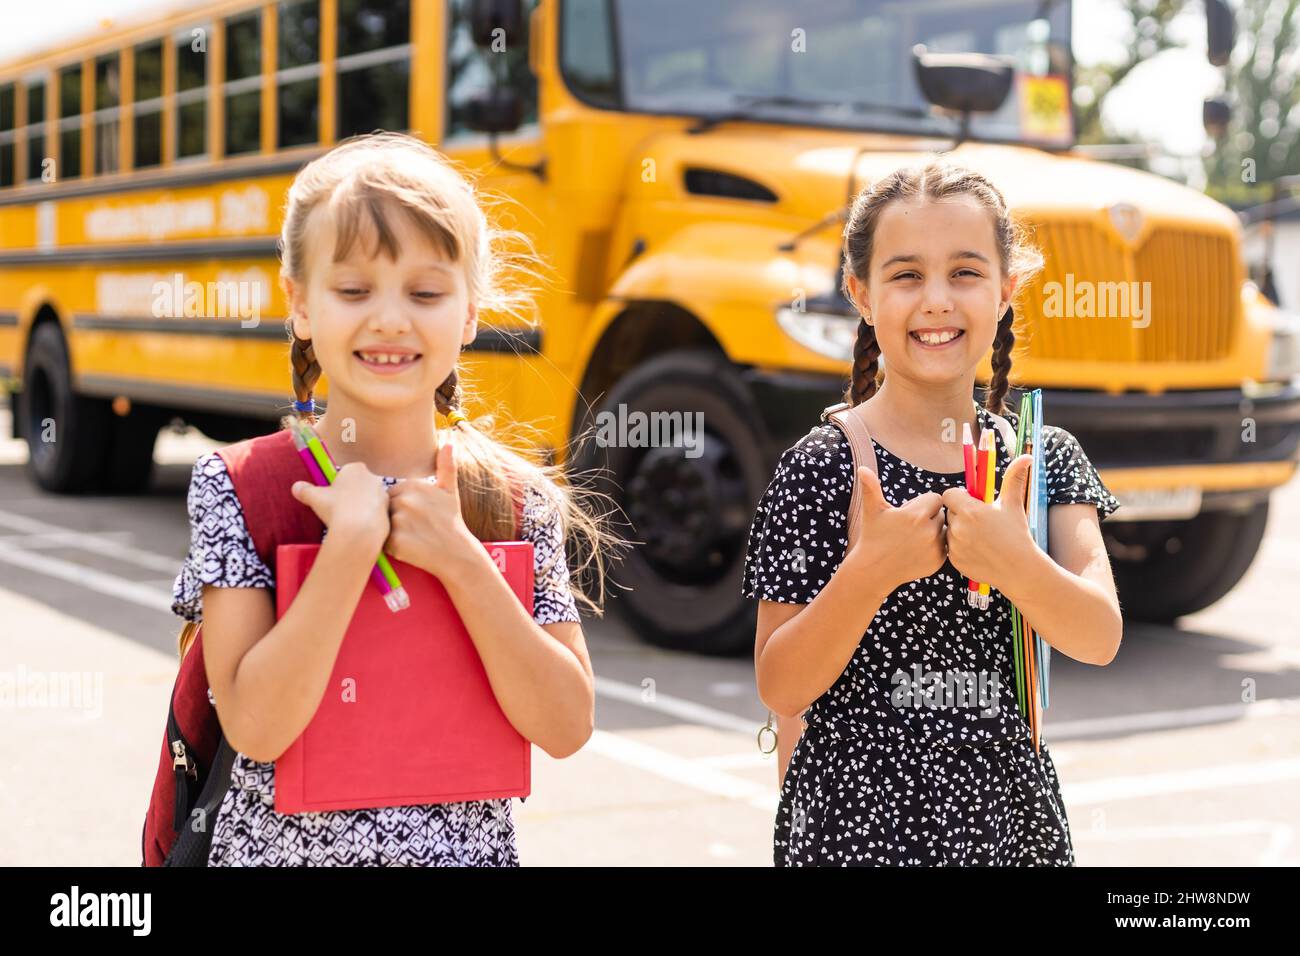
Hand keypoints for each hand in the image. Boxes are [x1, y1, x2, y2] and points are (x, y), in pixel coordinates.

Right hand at [290, 461, 389, 552]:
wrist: (359, 530)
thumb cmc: (336, 508)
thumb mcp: (315, 497)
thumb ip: (305, 490)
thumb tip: (295, 487)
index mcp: (356, 468)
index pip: (346, 473)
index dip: (337, 486)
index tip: (331, 498)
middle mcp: (373, 478)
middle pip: (359, 485)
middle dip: (350, 496)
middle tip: (339, 510)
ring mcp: (383, 494)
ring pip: (368, 499)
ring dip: (360, 507)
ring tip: (349, 521)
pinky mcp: (389, 510)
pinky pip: (375, 513)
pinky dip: (368, 519)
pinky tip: (359, 528)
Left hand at [384, 440, 480, 579]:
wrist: (458, 553)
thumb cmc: (452, 521)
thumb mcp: (450, 492)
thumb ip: (446, 466)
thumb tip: (448, 443)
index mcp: (412, 485)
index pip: (391, 494)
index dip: (401, 507)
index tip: (416, 515)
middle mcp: (404, 500)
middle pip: (383, 508)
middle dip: (393, 518)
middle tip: (414, 528)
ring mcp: (399, 521)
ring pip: (381, 524)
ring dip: (390, 532)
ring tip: (411, 537)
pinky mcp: (395, 542)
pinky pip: (382, 542)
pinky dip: (391, 547)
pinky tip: (407, 548)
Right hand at [845, 465, 946, 591]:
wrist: (873, 570)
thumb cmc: (872, 536)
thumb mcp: (872, 511)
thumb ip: (871, 487)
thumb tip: (862, 469)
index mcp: (916, 515)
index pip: (935, 499)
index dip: (922, 504)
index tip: (908, 514)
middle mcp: (929, 531)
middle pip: (940, 514)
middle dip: (928, 518)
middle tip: (909, 528)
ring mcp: (935, 548)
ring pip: (944, 530)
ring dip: (934, 532)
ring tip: (913, 539)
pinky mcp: (938, 561)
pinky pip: (945, 546)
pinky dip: (935, 547)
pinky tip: (917, 551)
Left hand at [940, 453, 1035, 587]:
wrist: (1020, 569)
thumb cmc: (1017, 534)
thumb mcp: (1013, 504)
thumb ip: (1014, 478)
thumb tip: (1026, 457)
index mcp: (969, 510)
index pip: (949, 495)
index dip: (959, 497)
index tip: (972, 503)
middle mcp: (958, 527)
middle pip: (949, 513)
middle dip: (960, 514)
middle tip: (980, 522)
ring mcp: (954, 545)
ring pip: (949, 530)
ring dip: (959, 531)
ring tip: (980, 537)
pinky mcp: (953, 560)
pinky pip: (950, 548)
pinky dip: (959, 548)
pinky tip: (977, 550)